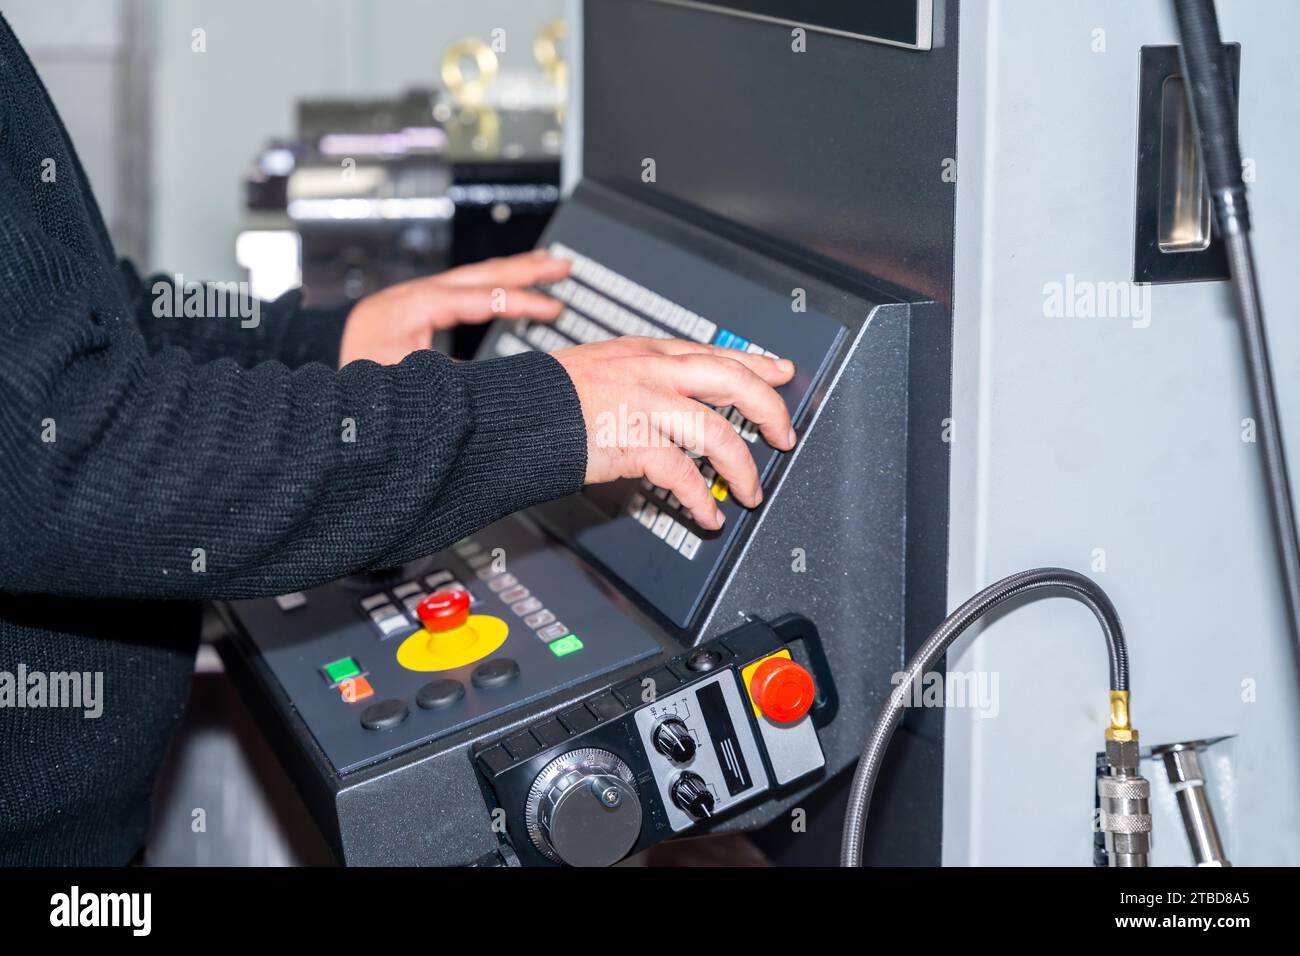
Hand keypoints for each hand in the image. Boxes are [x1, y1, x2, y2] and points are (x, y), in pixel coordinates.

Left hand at [338, 250, 570, 366]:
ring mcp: (412, 301)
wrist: (325, 394)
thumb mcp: (411, 384)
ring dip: (511, 272)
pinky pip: (461, 292)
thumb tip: (501, 378)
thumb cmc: (360, 388)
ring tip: (545, 265)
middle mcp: (413, 296)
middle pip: (479, 274)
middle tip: (562, 264)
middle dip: (524, 268)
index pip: (481, 297)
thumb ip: (458, 378)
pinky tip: (507, 287)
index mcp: (413, 307)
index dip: (522, 301)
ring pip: (471, 278)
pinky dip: (491, 287)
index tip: (554, 308)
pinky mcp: (413, 314)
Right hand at [553, 337, 796, 530]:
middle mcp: (651, 372)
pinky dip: (702, 501)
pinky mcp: (631, 441)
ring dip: (743, 467)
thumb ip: (641, 376)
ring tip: (751, 491)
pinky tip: (709, 515)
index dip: (757, 364)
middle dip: (769, 409)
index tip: (781, 373)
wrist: (509, 415)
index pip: (715, 353)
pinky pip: (683, 475)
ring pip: (718, 432)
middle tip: (784, 435)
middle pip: (732, 381)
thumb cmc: (547, 399)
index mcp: (646, 351)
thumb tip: (675, 394)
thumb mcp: (601, 367)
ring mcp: (643, 405)